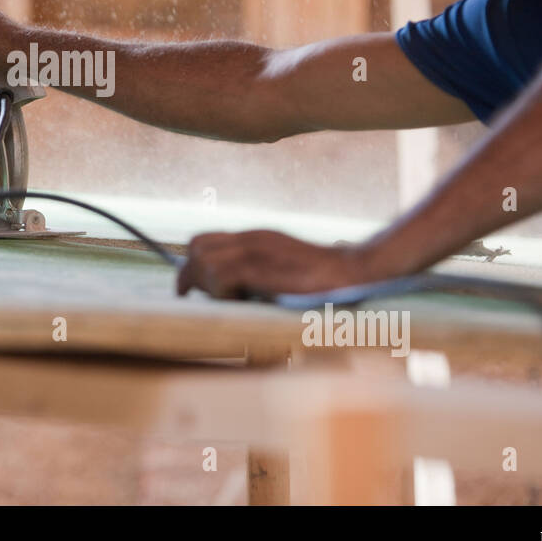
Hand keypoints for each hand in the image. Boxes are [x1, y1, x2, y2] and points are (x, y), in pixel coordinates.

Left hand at [176, 230, 375, 299]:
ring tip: (234, 302)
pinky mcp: (265, 266)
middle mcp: (252, 238)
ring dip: (210, 286)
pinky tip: (243, 302)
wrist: (354, 271)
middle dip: (191, 275)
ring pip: (205, 261)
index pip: (204, 241)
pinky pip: (223, 275)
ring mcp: (258, 249)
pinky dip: (223, 291)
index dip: (190, 265)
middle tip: (199, 298)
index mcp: (255, 238)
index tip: (186, 288)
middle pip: (197, 247)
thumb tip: (230, 294)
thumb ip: (256, 275)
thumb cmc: (323, 280)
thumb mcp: (282, 271)